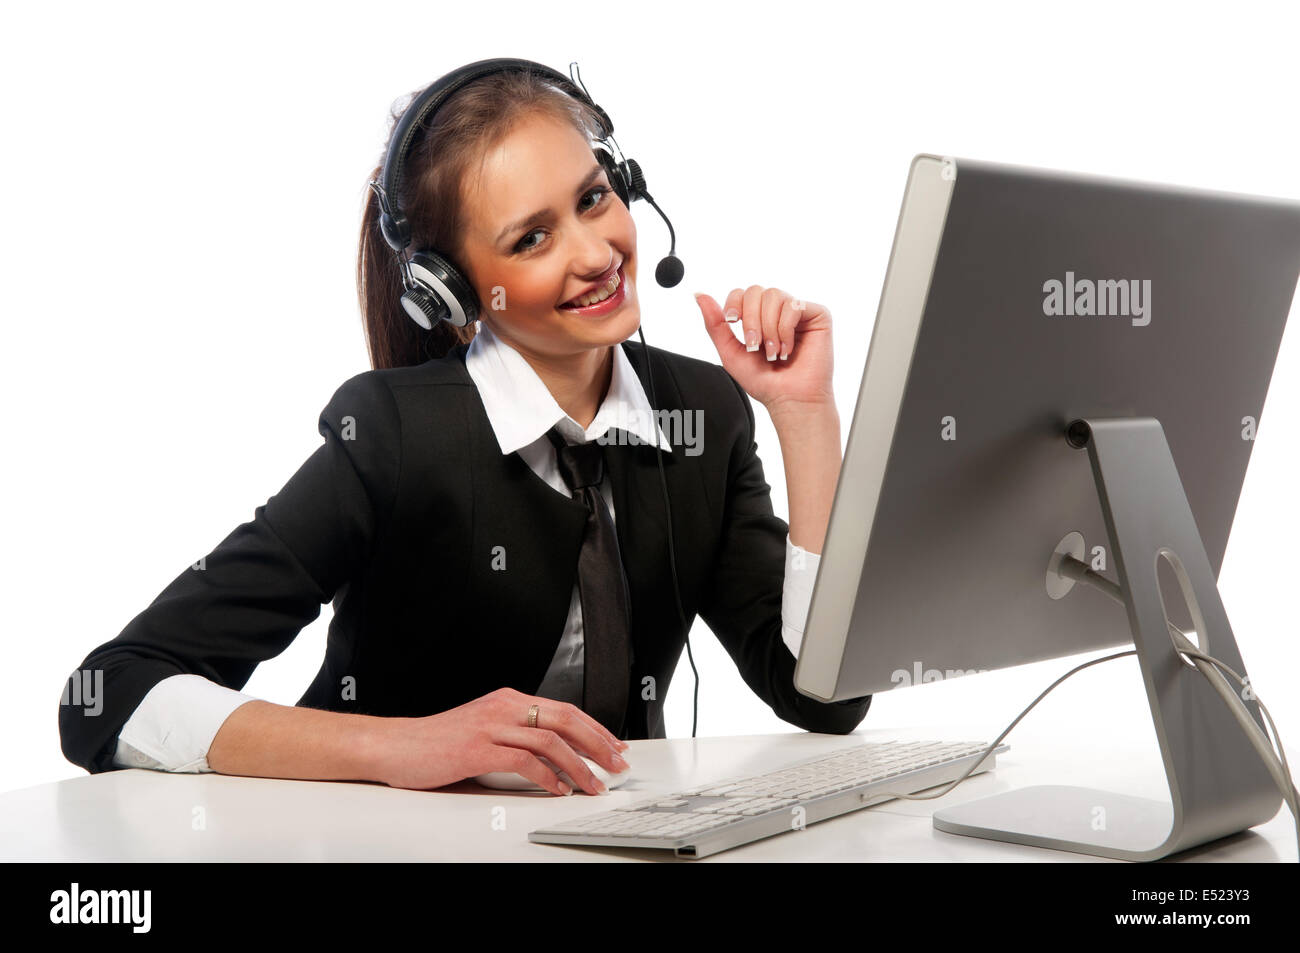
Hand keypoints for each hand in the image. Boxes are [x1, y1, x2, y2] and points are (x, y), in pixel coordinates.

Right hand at [377, 687, 629, 795]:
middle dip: (597, 743)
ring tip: (593, 784)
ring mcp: (490, 726)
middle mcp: (503, 707)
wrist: (394, 745)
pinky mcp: (477, 748)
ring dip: (578, 766)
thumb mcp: (484, 730)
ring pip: (550, 740)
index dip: (594, 728)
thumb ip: (515, 736)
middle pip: (565, 719)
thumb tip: (554, 757)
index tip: (614, 746)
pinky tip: (558, 789)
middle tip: (617, 764)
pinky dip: (547, 776)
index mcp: (507, 700)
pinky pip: (524, 761)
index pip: (563, 709)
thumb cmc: (436, 743)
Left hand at [695, 286, 834, 410]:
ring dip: (769, 328)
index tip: (732, 322)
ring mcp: (798, 312)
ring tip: (774, 352)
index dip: (734, 304)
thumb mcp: (731, 352)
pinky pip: (794, 305)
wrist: (789, 400)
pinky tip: (788, 349)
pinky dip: (786, 329)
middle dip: (751, 321)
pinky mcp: (818, 315)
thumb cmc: (764, 381)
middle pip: (756, 291)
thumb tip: (699, 295)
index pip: (742, 293)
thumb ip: (715, 324)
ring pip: (774, 295)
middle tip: (755, 346)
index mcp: (759, 317)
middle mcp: (778, 311)